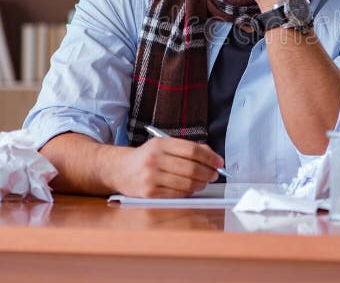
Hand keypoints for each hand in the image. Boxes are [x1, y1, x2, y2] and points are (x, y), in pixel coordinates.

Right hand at [109, 137, 223, 197]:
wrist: (120, 170)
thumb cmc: (147, 157)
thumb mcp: (164, 146)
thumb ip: (187, 148)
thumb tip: (213, 157)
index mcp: (160, 144)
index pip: (193, 150)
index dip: (210, 157)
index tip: (219, 162)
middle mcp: (155, 159)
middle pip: (192, 168)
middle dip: (208, 173)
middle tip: (214, 175)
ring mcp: (151, 177)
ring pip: (187, 183)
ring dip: (201, 184)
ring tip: (204, 182)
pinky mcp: (149, 193)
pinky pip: (177, 195)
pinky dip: (189, 192)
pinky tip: (191, 189)